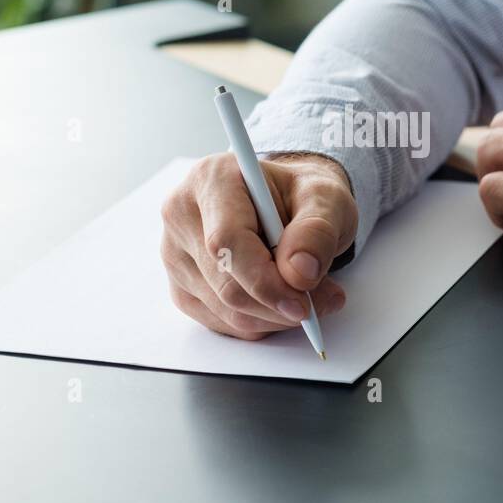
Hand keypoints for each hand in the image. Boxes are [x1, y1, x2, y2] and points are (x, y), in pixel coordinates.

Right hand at [161, 152, 357, 339]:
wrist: (287, 205)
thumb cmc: (302, 196)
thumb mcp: (327, 198)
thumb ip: (317, 230)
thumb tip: (301, 271)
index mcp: (212, 179)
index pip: (226, 242)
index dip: (265, 281)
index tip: (302, 303)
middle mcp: (183, 214)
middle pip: (225, 283)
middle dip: (278, 304)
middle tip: (322, 302)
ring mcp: (176, 253)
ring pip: (224, 309)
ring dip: (274, 316)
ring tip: (311, 296)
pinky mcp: (181, 286)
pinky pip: (221, 322)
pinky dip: (259, 322)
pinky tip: (280, 301)